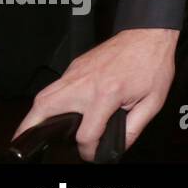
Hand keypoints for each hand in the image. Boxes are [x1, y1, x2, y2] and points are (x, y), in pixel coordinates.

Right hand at [13, 28, 177, 161]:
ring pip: (43, 96)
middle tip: (34, 141)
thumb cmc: (153, 64)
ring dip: (36, 114)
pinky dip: (49, 99)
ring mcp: (77, 72)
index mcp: (107, 94)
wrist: (149, 35)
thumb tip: (118, 146)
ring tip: (37, 129)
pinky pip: (54, 86)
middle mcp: (86, 83)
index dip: (88, 151)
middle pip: (46, 108)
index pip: (86, 134)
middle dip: (35, 129)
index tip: (92, 153)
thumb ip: (134, 128)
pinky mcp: (75, 65)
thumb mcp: (152, 101)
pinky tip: (58, 108)